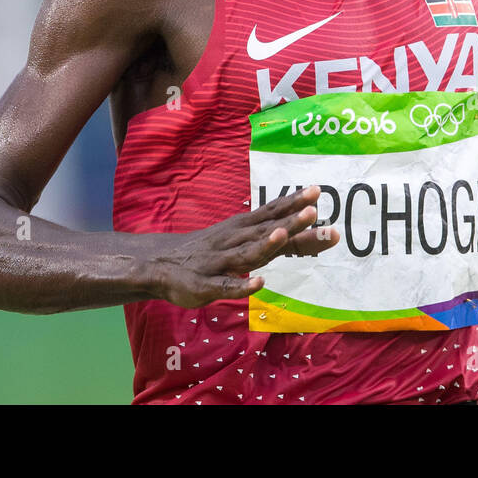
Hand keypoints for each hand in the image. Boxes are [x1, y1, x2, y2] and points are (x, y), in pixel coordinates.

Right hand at [146, 185, 338, 307]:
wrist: (160, 263)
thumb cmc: (212, 252)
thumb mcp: (244, 242)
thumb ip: (279, 239)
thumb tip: (315, 230)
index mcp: (243, 228)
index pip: (271, 212)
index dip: (293, 203)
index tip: (317, 191)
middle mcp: (233, 240)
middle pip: (265, 230)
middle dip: (289, 221)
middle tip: (313, 210)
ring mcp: (219, 262)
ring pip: (246, 253)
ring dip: (265, 244)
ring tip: (283, 234)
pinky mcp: (205, 285)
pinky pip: (226, 286)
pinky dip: (242, 285)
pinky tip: (259, 282)